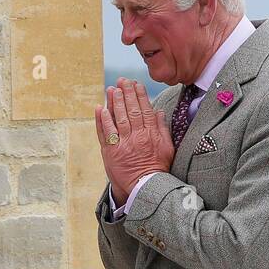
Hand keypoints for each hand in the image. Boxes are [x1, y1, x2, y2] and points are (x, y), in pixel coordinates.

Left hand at [95, 77, 174, 202]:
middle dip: (126, 94)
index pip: (145, 110)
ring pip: (118, 119)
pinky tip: (100, 109)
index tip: (136, 84)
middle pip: (131, 111)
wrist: (145, 187)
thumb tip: (158, 112)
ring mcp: (123, 144)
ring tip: (111, 89)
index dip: (140, 95)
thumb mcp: (167, 147)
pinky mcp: (111, 152)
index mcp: (151, 134)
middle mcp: (137, 137)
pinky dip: (102, 120)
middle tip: (122, 81)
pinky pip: (106, 134)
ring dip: (114, 103)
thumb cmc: (158, 167)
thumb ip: (162, 129)